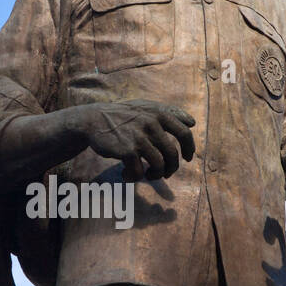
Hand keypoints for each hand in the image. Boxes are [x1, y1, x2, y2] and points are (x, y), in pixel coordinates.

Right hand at [71, 100, 194, 180]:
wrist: (93, 119)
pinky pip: (139, 171)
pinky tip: (127, 175)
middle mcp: (151, 124)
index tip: (187, 158)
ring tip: (148, 175)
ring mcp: (139, 138)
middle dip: (172, 168)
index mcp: (159, 114)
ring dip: (155, 175)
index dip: (189, 148)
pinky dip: (135, 177)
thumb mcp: (145, 108)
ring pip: (158, 165)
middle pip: (173, 154)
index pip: (184, 133)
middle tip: (166, 174)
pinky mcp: (127, 151)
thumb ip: (168, 113)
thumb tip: (192, 123)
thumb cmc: (122, 116)